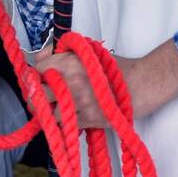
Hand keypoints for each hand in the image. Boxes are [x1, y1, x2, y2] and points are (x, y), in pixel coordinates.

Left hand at [29, 40, 177, 127]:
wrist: (142, 83)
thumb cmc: (115, 67)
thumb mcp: (88, 51)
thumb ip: (62, 52)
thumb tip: (42, 56)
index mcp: (69, 63)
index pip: (36, 69)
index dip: (35, 74)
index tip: (40, 79)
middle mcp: (71, 83)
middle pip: (36, 95)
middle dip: (36, 97)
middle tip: (42, 98)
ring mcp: (79, 104)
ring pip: (48, 115)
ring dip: (49, 113)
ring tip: (56, 110)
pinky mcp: (88, 120)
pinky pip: (66, 125)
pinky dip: (65, 123)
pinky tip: (71, 116)